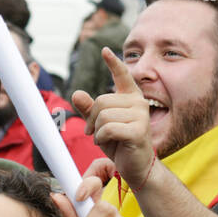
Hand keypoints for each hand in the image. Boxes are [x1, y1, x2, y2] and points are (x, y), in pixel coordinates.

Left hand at [70, 48, 155, 189]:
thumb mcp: (99, 125)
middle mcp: (138, 102)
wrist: (135, 166)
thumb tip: (76, 93)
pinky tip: (107, 143)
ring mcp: (141, 115)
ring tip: (102, 139)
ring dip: (96, 131)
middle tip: (93, 132)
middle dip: (91, 119)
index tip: (105, 50)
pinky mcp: (138, 130)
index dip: (113, 63)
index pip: (122, 75)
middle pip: (101, 101)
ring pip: (103, 116)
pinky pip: (108, 129)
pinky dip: (101, 138)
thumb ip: (89, 109)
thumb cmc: (118, 143)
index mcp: (131, 97)